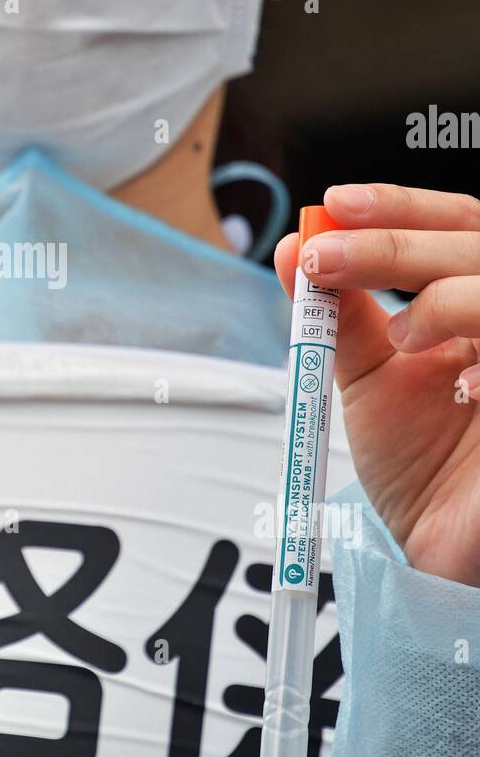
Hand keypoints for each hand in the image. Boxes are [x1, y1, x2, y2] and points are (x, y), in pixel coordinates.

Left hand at [275, 182, 479, 586]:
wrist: (439, 552)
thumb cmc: (417, 464)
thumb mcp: (367, 376)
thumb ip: (337, 313)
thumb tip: (294, 245)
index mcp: (477, 303)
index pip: (458, 226)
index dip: (404, 207)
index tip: (336, 204)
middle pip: (479, 247)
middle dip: (397, 243)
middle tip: (326, 258)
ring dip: (448, 299)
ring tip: (401, 338)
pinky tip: (464, 388)